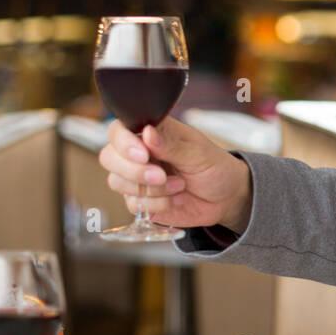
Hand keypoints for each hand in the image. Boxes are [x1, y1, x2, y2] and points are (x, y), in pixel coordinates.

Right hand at [98, 116, 252, 232]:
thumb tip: (148, 132)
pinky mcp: (141, 200)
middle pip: (109, 157)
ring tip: (179, 185)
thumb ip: (172, 145)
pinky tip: (176, 198)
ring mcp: (137, 177)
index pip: (119, 130)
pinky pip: (132, 203)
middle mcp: (139, 153)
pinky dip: (156, 203)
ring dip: (150, 189)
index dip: (124, 143)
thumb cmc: (215, 167)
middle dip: (134, 171)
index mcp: (153, 133)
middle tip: (162, 176)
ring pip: (117, 182)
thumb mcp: (199, 153)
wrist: (227, 198)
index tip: (144, 155)